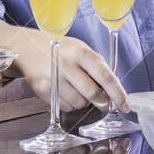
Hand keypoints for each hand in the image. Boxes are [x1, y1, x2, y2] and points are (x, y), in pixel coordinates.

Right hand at [13, 30, 127, 111]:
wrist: (27, 47)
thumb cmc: (60, 50)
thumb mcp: (81, 49)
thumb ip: (97, 67)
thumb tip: (113, 90)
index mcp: (82, 52)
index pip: (106, 77)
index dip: (118, 94)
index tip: (125, 106)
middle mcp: (67, 64)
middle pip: (93, 93)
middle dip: (102, 102)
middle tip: (103, 103)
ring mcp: (54, 78)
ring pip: (79, 103)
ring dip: (84, 103)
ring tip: (78, 90)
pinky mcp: (43, 90)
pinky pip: (65, 106)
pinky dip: (71, 105)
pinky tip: (66, 92)